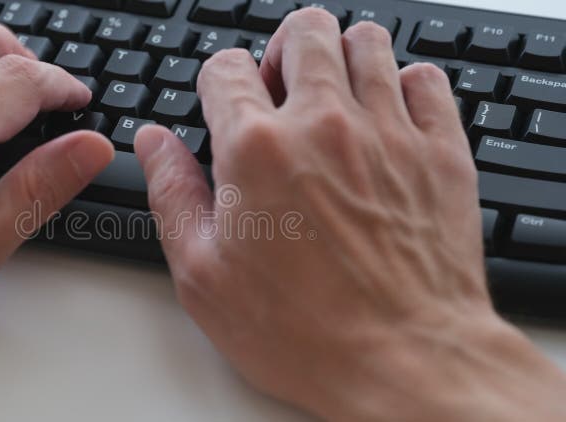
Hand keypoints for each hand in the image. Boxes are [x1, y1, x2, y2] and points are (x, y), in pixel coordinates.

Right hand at [135, 9, 565, 420]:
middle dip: (283, 52)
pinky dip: (405, 86)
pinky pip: (428, 79)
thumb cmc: (301, 332)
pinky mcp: (441, 152)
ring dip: (342, 58)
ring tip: (333, 99)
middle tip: (281, 90)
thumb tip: (153, 142)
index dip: (218, 84)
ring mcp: (388, 133)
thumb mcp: (204, 275)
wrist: (405, 363)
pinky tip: (388, 120)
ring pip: (367, 42)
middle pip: (303, 31)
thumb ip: (172, 194)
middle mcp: (323, 125)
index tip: (226, 107)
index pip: (225, 67)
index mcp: (256, 150)